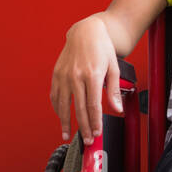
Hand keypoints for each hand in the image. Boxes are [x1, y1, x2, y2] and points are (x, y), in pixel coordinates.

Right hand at [50, 16, 122, 144]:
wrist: (85, 32)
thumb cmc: (101, 48)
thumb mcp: (114, 67)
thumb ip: (113, 90)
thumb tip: (117, 109)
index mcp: (92, 74)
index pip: (93, 105)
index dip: (95, 122)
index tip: (97, 133)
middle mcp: (76, 76)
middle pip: (79, 108)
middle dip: (83, 127)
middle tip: (87, 140)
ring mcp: (64, 75)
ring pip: (63, 104)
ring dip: (65, 122)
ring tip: (67, 134)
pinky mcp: (57, 73)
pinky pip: (55, 94)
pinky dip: (57, 107)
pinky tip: (60, 116)